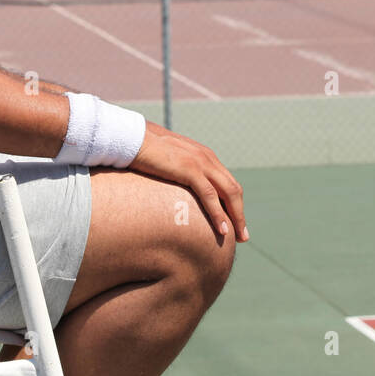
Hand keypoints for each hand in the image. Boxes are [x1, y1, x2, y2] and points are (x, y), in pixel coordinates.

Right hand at [129, 121, 248, 242]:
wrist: (131, 138)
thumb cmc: (143, 150)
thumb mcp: (167, 161)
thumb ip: (175, 172)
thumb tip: (172, 187)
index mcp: (204, 155)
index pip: (226, 182)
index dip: (234, 203)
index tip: (235, 222)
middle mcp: (207, 158)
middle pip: (233, 189)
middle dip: (240, 213)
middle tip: (243, 236)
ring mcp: (201, 162)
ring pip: (228, 193)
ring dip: (236, 217)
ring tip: (239, 237)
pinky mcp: (190, 169)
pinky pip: (210, 196)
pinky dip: (219, 214)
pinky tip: (223, 230)